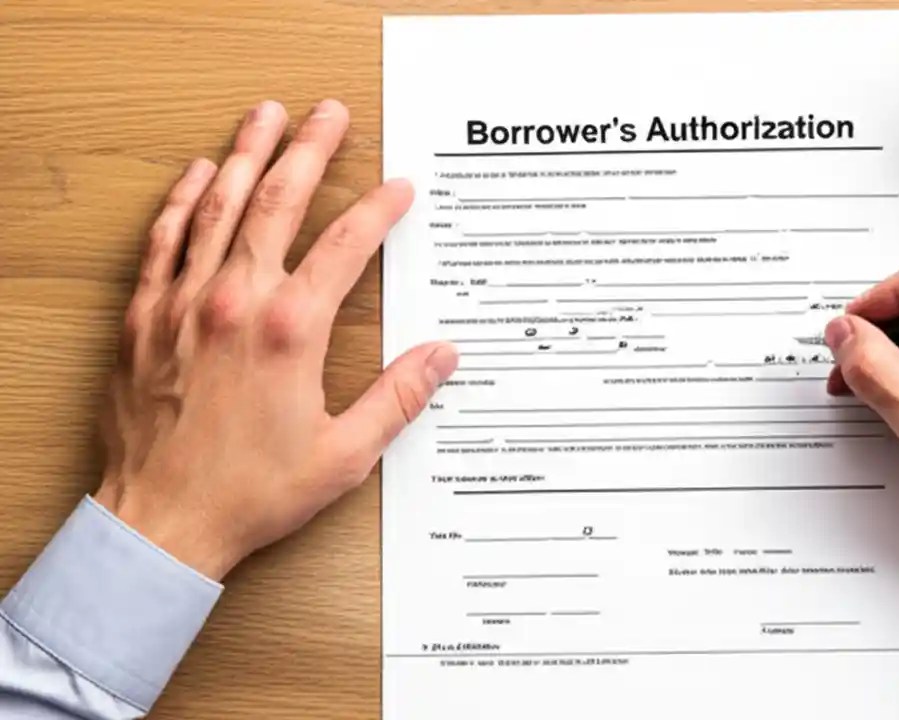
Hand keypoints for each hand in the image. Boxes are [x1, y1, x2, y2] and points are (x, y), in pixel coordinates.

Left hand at [94, 100, 457, 579]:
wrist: (161, 522)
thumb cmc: (250, 493)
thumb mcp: (344, 455)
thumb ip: (397, 398)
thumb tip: (442, 356)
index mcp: (291, 331)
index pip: (346, 245)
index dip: (378, 208)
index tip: (399, 187)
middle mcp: (237, 302)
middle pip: (279, 202)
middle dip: (309, 149)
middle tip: (329, 114)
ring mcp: (186, 303)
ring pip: (220, 206)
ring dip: (246, 154)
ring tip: (266, 116)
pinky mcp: (147, 317)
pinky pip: (165, 240)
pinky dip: (184, 200)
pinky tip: (200, 175)